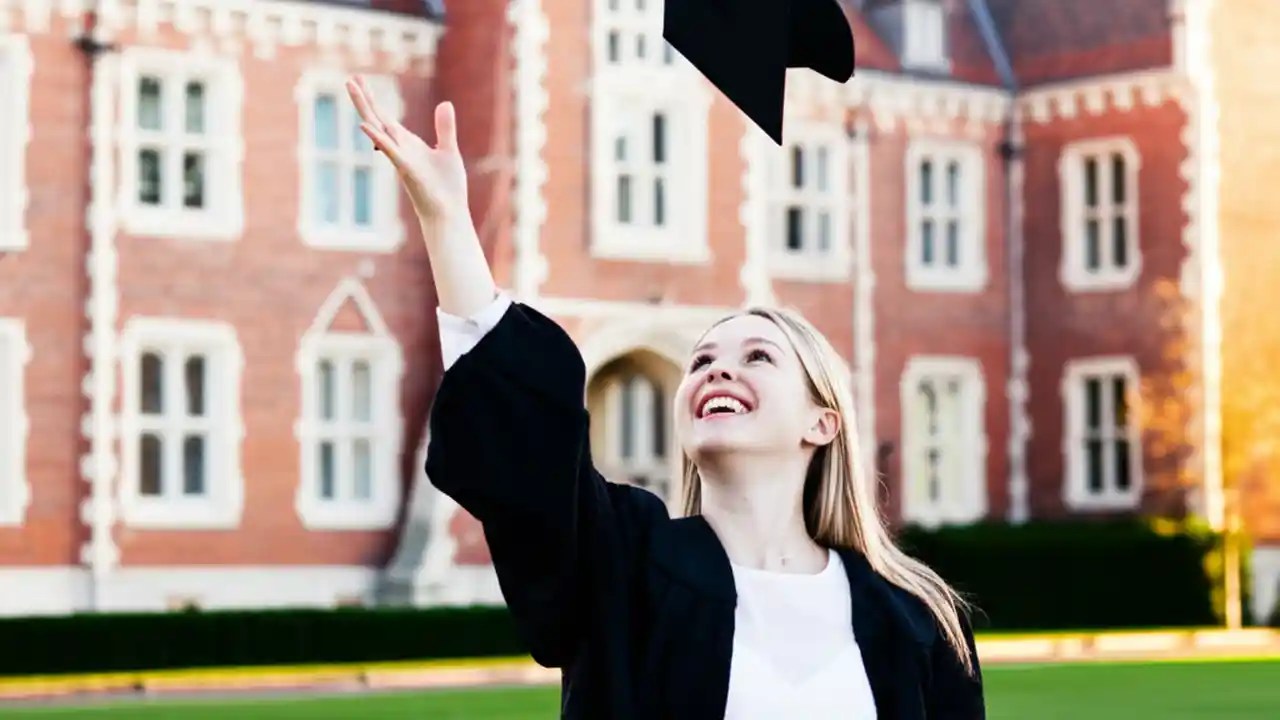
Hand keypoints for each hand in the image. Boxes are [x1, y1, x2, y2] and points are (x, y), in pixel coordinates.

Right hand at [346, 75, 468, 220]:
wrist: (448, 212)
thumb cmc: (447, 187)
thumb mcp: (448, 150)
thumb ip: (445, 128)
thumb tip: (445, 103)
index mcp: (407, 143)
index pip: (385, 117)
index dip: (373, 99)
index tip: (359, 81)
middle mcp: (399, 149)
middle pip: (377, 119)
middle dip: (364, 99)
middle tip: (349, 79)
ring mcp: (400, 159)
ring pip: (378, 131)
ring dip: (366, 110)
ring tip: (352, 90)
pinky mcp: (407, 170)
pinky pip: (390, 152)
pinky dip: (378, 139)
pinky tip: (365, 126)